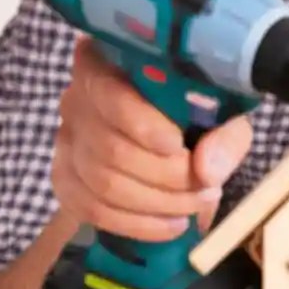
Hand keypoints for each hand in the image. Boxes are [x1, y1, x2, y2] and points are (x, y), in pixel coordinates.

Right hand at [51, 37, 251, 240]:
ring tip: (196, 205)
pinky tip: (171, 224)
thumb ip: (223, 136)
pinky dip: (137, 223)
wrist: (180, 137)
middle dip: (166, 178)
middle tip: (206, 188)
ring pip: (103, 184)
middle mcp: (78, 99)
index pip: (110, 95)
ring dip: (157, 204)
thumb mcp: (223, 114)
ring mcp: (67, 140)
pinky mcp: (65, 178)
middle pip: (111, 150)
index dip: (142, 125)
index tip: (178, 145)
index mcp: (110, 64)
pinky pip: (91, 210)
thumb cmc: (197, 113)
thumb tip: (207, 170)